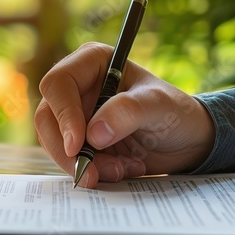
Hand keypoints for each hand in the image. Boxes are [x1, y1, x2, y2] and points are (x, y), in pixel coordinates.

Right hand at [35, 42, 215, 187]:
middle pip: (47, 117)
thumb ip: (128, 112)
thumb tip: (93, 134)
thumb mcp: (159, 106)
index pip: (58, 83)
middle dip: (69, 150)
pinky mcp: (80, 142)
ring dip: (84, 164)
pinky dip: (92, 171)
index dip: (63, 114)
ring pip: (55, 143)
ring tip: (121, 170)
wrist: (186, 140)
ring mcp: (76, 115)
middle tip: (92, 173)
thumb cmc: (175, 111)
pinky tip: (121, 170)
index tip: (78, 144)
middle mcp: (78, 87)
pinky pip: (69, 160)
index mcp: (92, 62)